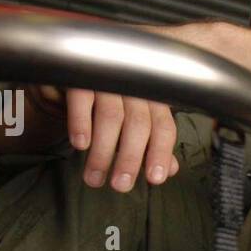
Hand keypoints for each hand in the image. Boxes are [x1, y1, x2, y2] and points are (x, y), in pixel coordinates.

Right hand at [55, 87, 180, 190]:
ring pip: (111, 116)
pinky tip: (80, 144)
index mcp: (152, 100)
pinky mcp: (81, 77)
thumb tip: (171, 169)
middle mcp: (133, 88)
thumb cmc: (113, 100)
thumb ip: (154, 143)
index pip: (164, 126)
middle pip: (138, 124)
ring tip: (94, 178)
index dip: (161, 152)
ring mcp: (107, 80)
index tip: (155, 179)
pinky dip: (82, 122)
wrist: (79, 65)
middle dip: (130, 158)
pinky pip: (83, 98)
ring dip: (103, 152)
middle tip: (120, 185)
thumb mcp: (136, 119)